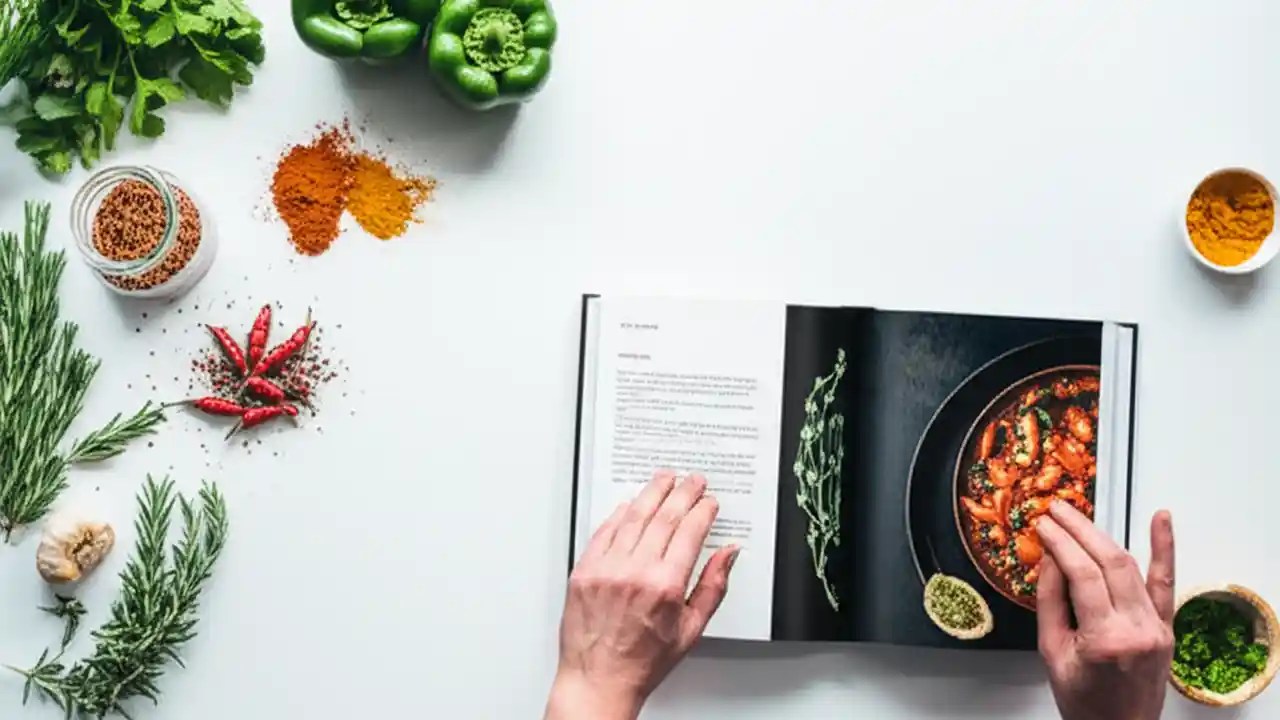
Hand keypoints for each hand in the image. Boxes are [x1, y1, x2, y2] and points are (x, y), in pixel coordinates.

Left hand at [545, 471, 738, 719]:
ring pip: (633, 517)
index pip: (689, 532)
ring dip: (652, 493)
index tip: (709, 503)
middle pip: (664, 517)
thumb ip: (713, 586)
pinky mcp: (583, 571)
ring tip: (664, 480)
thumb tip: (728, 554)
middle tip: (693, 481)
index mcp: (665, 587)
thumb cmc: (642, 662)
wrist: (599, 680)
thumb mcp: (691, 630)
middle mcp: (634, 573)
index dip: (702, 511)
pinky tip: (630, 504)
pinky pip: (604, 531)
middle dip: (683, 493)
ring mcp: (606, 569)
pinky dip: (619, 514)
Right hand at [1036, 502, 1175, 719]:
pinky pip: (1166, 582)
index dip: (1061, 543)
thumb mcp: (1051, 651)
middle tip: (1057, 510)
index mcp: (1105, 640)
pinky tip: (1161, 519)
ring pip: (1131, 567)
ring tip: (1079, 516)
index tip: (1043, 524)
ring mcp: (1157, 627)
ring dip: (1103, 536)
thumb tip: (1050, 556)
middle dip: (1080, 530)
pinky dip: (1164, 549)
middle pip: (1109, 563)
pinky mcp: (1167, 627)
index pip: (1082, 574)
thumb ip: (1051, 600)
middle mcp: (1138, 630)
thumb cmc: (1082, 701)